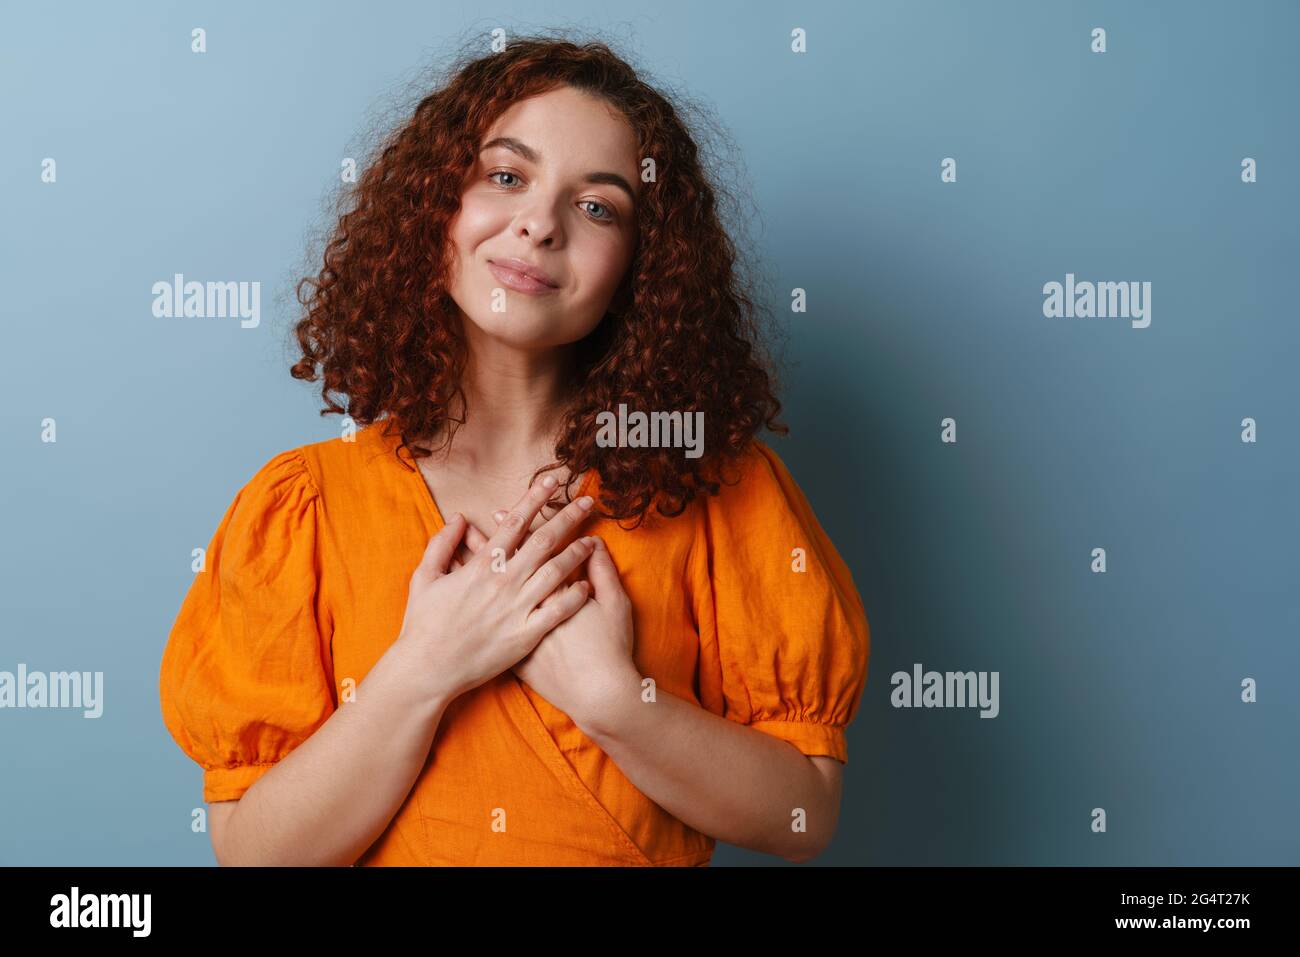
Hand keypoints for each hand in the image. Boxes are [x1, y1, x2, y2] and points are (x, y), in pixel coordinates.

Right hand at [394, 476, 598, 705]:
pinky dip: (574, 597)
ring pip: (556, 572)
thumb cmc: (422, 624)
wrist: (427, 670)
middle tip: (588, 502)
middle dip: (568, 518)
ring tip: (593, 540)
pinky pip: (557, 612)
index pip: (515, 522)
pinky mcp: (525, 636)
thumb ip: (442, 545)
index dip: (536, 498)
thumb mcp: (424, 578)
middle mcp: (503, 582)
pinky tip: (587, 586)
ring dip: (577, 553)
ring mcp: (516, 609)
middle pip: (544, 541)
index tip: (553, 482)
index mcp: (481, 566)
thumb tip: (459, 518)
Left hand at [467, 511, 637, 730]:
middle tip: (482, 520)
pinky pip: (485, 626)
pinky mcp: (511, 653)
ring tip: (465, 548)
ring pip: (489, 594)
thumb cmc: (610, 649)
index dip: (517, 527)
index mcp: (553, 589)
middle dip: (492, 540)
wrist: (597, 694)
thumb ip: (603, 572)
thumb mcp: (616, 604)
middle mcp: (529, 605)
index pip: (530, 550)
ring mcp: (517, 631)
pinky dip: (472, 610)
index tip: (504, 511)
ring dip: (477, 569)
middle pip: (505, 564)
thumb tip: (594, 544)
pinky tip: (459, 596)